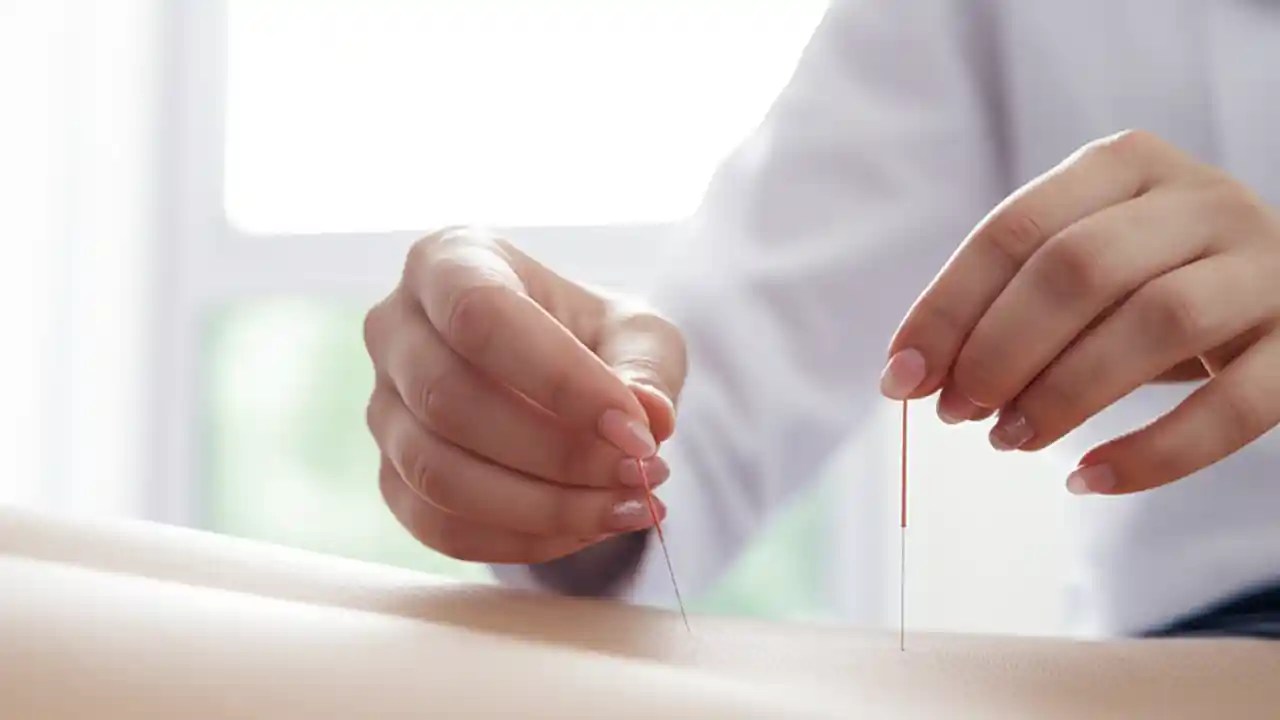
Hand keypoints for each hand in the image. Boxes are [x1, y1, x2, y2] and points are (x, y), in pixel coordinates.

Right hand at [364, 227, 685, 562]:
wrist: (562, 385)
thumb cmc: (596, 341)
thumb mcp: (639, 334)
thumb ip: (647, 369)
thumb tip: (648, 417)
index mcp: (449, 261)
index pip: (478, 314)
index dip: (558, 379)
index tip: (635, 429)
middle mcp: (395, 328)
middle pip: (450, 401)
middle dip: (559, 453)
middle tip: (642, 474)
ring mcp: (381, 408)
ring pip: (439, 475)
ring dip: (545, 507)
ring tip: (627, 508)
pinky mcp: (391, 477)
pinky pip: (441, 527)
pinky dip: (521, 541)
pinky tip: (587, 528)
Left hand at [883, 130, 1279, 494]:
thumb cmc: (1155, 279)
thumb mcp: (1087, 264)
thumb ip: (1009, 299)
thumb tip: (911, 373)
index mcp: (1126, 164)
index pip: (1015, 229)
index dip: (948, 309)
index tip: (901, 378)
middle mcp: (1202, 200)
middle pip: (1079, 268)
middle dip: (1001, 349)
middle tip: (958, 412)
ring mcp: (1265, 266)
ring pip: (1158, 322)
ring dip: (1065, 392)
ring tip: (1009, 439)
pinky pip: (1235, 405)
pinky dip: (1156, 451)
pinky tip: (1091, 479)